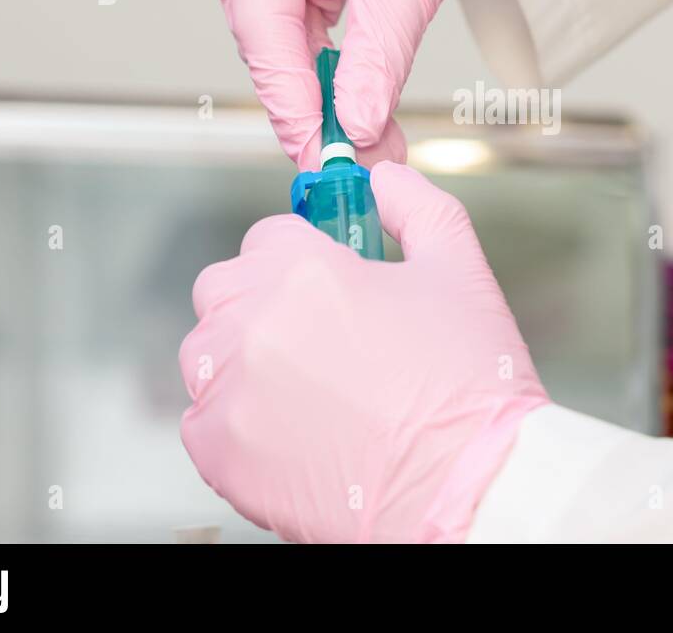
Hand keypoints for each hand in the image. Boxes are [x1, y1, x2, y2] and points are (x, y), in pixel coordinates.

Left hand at [178, 162, 549, 542]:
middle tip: (320, 337)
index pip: (268, 237)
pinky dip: (234, 423)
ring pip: (206, 354)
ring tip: (307, 389)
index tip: (328, 284)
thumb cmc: (471, 387)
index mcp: (304, 269)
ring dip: (243, 359)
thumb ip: (418, 208)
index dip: (303, 257)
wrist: (470, 492)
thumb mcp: (460, 271)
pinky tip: (290, 431)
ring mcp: (230, 391)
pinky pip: (201, 421)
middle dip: (263, 300)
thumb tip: (386, 180)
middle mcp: (253, 323)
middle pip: (224, 288)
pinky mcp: (221, 455)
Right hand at [215, 0, 512, 168]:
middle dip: (308, 102)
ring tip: (368, 145)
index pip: (261, 22)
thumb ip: (378, 58)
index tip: (316, 150)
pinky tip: (367, 111)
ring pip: (293, 42)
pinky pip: (319, 32)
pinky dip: (344, 72)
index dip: (287, 96)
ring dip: (328, 94)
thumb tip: (358, 127)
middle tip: (343, 161)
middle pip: (269, 37)